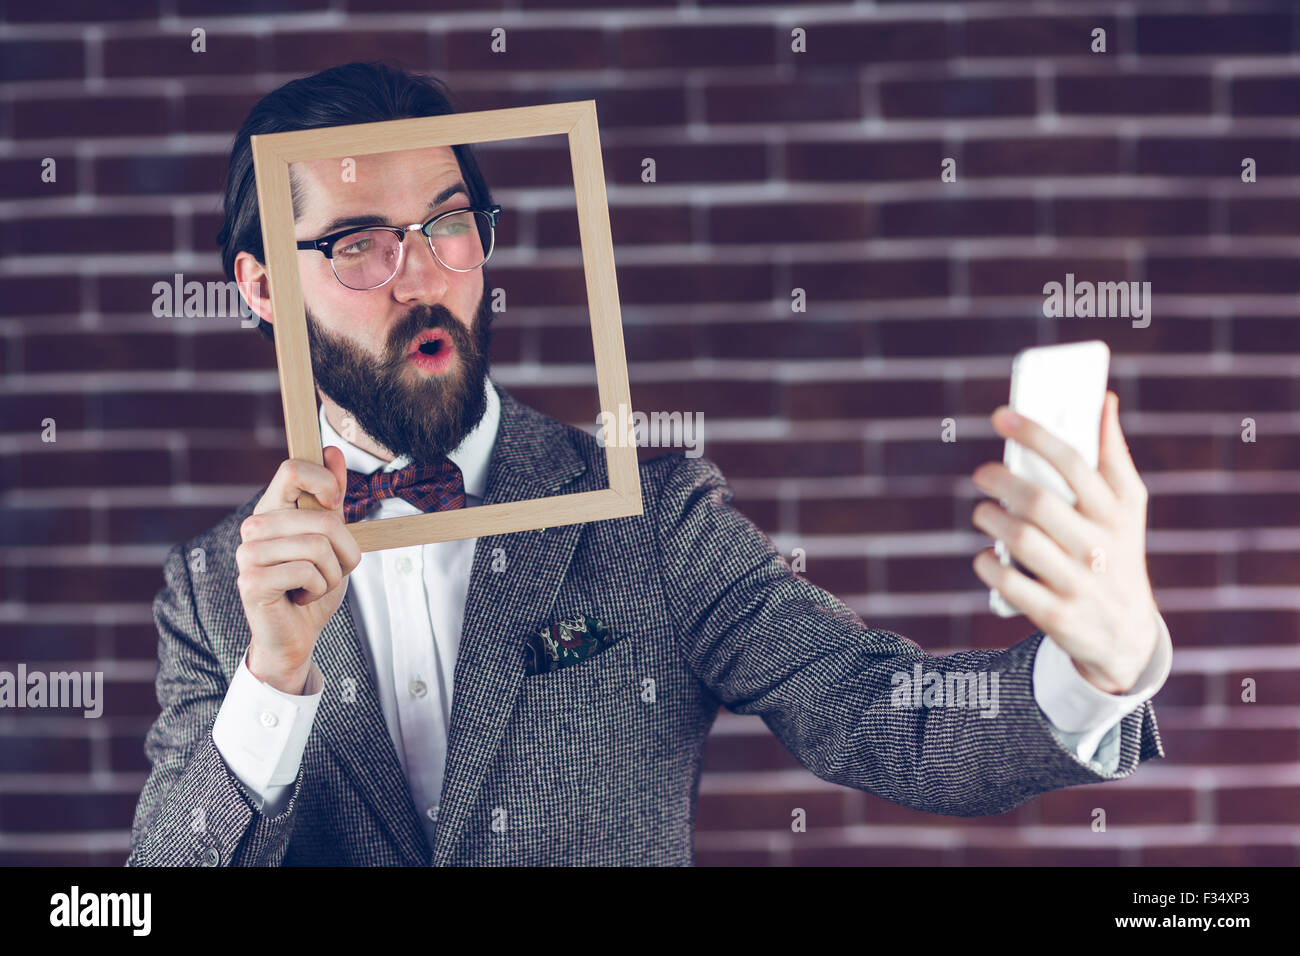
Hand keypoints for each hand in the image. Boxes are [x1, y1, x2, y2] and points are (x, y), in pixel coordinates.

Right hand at [236, 447, 361, 692]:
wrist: (298, 635)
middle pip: (322, 517)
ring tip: (316, 585)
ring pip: (318, 546)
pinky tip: (301, 598)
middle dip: (345, 550)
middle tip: (334, 569)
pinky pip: (307, 572)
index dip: (323, 481)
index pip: (292, 469)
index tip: (335, 505)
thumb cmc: (313, 585)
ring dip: (333, 574)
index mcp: (272, 510)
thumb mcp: (332, 539)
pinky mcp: (251, 580)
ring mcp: (247, 553)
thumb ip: (331, 497)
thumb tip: (332, 450)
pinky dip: (318, 589)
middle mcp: (253, 526)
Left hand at [970, 391, 1160, 693]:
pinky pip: (1009, 582)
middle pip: (1038, 500)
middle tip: (982, 474)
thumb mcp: (1128, 507)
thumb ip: (1112, 454)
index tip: (1002, 416)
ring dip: (990, 518)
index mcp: (1116, 512)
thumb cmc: (1118, 553)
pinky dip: (988, 564)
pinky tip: (985, 555)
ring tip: (983, 513)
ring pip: (1020, 538)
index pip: (1073, 461)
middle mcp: (1100, 545)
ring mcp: (1079, 583)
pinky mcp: (1057, 615)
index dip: (1034, 434)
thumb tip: (1102, 399)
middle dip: (1000, 480)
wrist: (1126, 636)